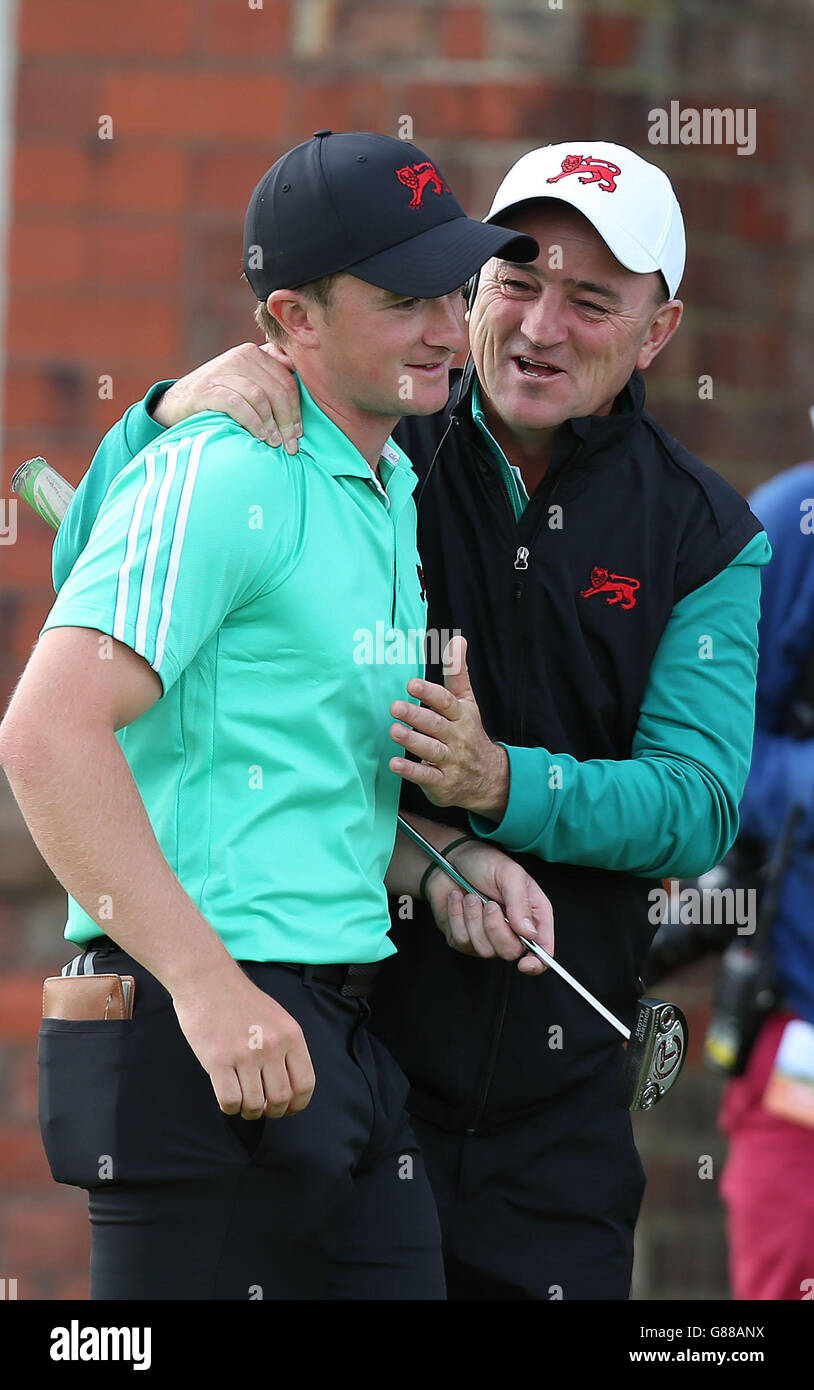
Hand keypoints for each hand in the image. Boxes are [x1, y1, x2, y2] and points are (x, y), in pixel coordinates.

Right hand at [151, 343, 302, 453]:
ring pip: (260, 397)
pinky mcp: (207, 388)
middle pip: (277, 390)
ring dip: (271, 424)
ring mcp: (222, 370)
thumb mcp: (246, 382)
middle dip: (287, 421)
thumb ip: (270, 379)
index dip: (297, 410)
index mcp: (255, 353)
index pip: (287, 381)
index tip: (299, 434)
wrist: (177, 402)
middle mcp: (240, 356)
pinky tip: (259, 437)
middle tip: (290, 445)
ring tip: (274, 443)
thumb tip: (301, 390)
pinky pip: (238, 405)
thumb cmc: (219, 396)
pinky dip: (252, 422)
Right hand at [172, 968, 315, 1118]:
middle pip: (280, 1099)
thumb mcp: (277, 1018)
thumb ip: (285, 1048)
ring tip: (244, 1103)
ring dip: (249, 1111)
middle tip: (263, 1108)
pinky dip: (230, 1107)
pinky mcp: (217, 1061)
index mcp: (290, 1035)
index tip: (290, 1110)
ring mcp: (244, 1055)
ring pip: (254, 1104)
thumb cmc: (240, 999)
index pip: (304, 1083)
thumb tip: (289, 1085)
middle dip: (272, 1111)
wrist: (208, 980)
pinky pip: (230, 1100)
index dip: (298, 1104)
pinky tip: (228, 1098)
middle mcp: (271, 1047)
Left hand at [389, 635, 508, 819]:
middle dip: (416, 716)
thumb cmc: (469, 734)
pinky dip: (410, 770)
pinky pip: (426, 775)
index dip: (429, 693)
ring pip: (430, 749)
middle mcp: (457, 737)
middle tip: (395, 707)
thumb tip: (458, 640)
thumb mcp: (468, 703)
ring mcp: (450, 761)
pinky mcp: (442, 782)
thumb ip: (458, 673)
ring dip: (412, 740)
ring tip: (394, 730)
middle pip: (436, 725)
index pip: (447, 702)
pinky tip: (394, 763)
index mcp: (461, 715)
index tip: (412, 685)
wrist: (489, 778)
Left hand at [424, 839, 553, 975]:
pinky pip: (461, 941)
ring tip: (470, 896)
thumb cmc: (485, 863)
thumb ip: (520, 902)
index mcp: (532, 915)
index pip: (542, 950)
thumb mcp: (509, 873)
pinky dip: (457, 917)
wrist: (451, 858)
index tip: (525, 964)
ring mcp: (486, 937)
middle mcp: (512, 930)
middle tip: (489, 904)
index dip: (537, 963)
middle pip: (510, 952)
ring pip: (484, 949)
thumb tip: (529, 933)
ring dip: (474, 919)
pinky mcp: (463, 939)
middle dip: (496, 928)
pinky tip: (457, 899)